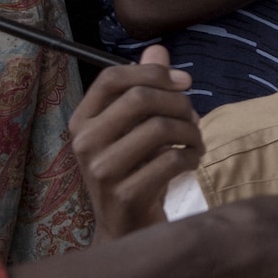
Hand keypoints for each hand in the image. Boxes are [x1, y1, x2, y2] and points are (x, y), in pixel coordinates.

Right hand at [69, 45, 204, 239]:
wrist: (126, 227)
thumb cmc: (133, 170)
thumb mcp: (133, 128)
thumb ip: (144, 87)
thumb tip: (158, 49)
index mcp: (82, 121)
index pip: (112, 78)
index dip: (153, 73)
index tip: (184, 82)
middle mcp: (84, 143)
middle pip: (140, 99)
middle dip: (179, 103)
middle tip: (194, 117)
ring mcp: (102, 171)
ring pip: (160, 128)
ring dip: (191, 131)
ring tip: (195, 141)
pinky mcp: (124, 194)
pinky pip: (171, 160)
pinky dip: (191, 157)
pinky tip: (191, 162)